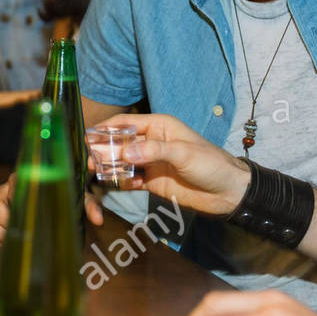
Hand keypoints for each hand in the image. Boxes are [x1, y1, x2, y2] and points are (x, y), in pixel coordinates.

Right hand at [0, 173, 103, 246]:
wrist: (50, 206)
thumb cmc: (63, 198)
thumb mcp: (78, 198)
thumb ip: (89, 204)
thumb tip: (98, 220)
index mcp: (24, 178)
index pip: (14, 184)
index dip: (20, 203)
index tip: (33, 216)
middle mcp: (4, 189)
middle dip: (9, 225)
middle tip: (27, 234)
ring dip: (0, 234)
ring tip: (19, 239)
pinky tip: (9, 242)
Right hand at [102, 113, 250, 217]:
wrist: (228, 193)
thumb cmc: (211, 164)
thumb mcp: (184, 154)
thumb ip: (154, 151)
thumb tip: (125, 152)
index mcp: (159, 126)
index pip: (126, 123)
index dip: (106, 128)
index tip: (88, 136)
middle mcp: (150, 142)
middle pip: (119, 143)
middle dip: (104, 150)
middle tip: (90, 160)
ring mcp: (150, 162)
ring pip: (121, 162)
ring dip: (110, 167)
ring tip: (98, 173)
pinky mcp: (151, 182)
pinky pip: (129, 180)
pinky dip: (122, 182)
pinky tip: (121, 185)